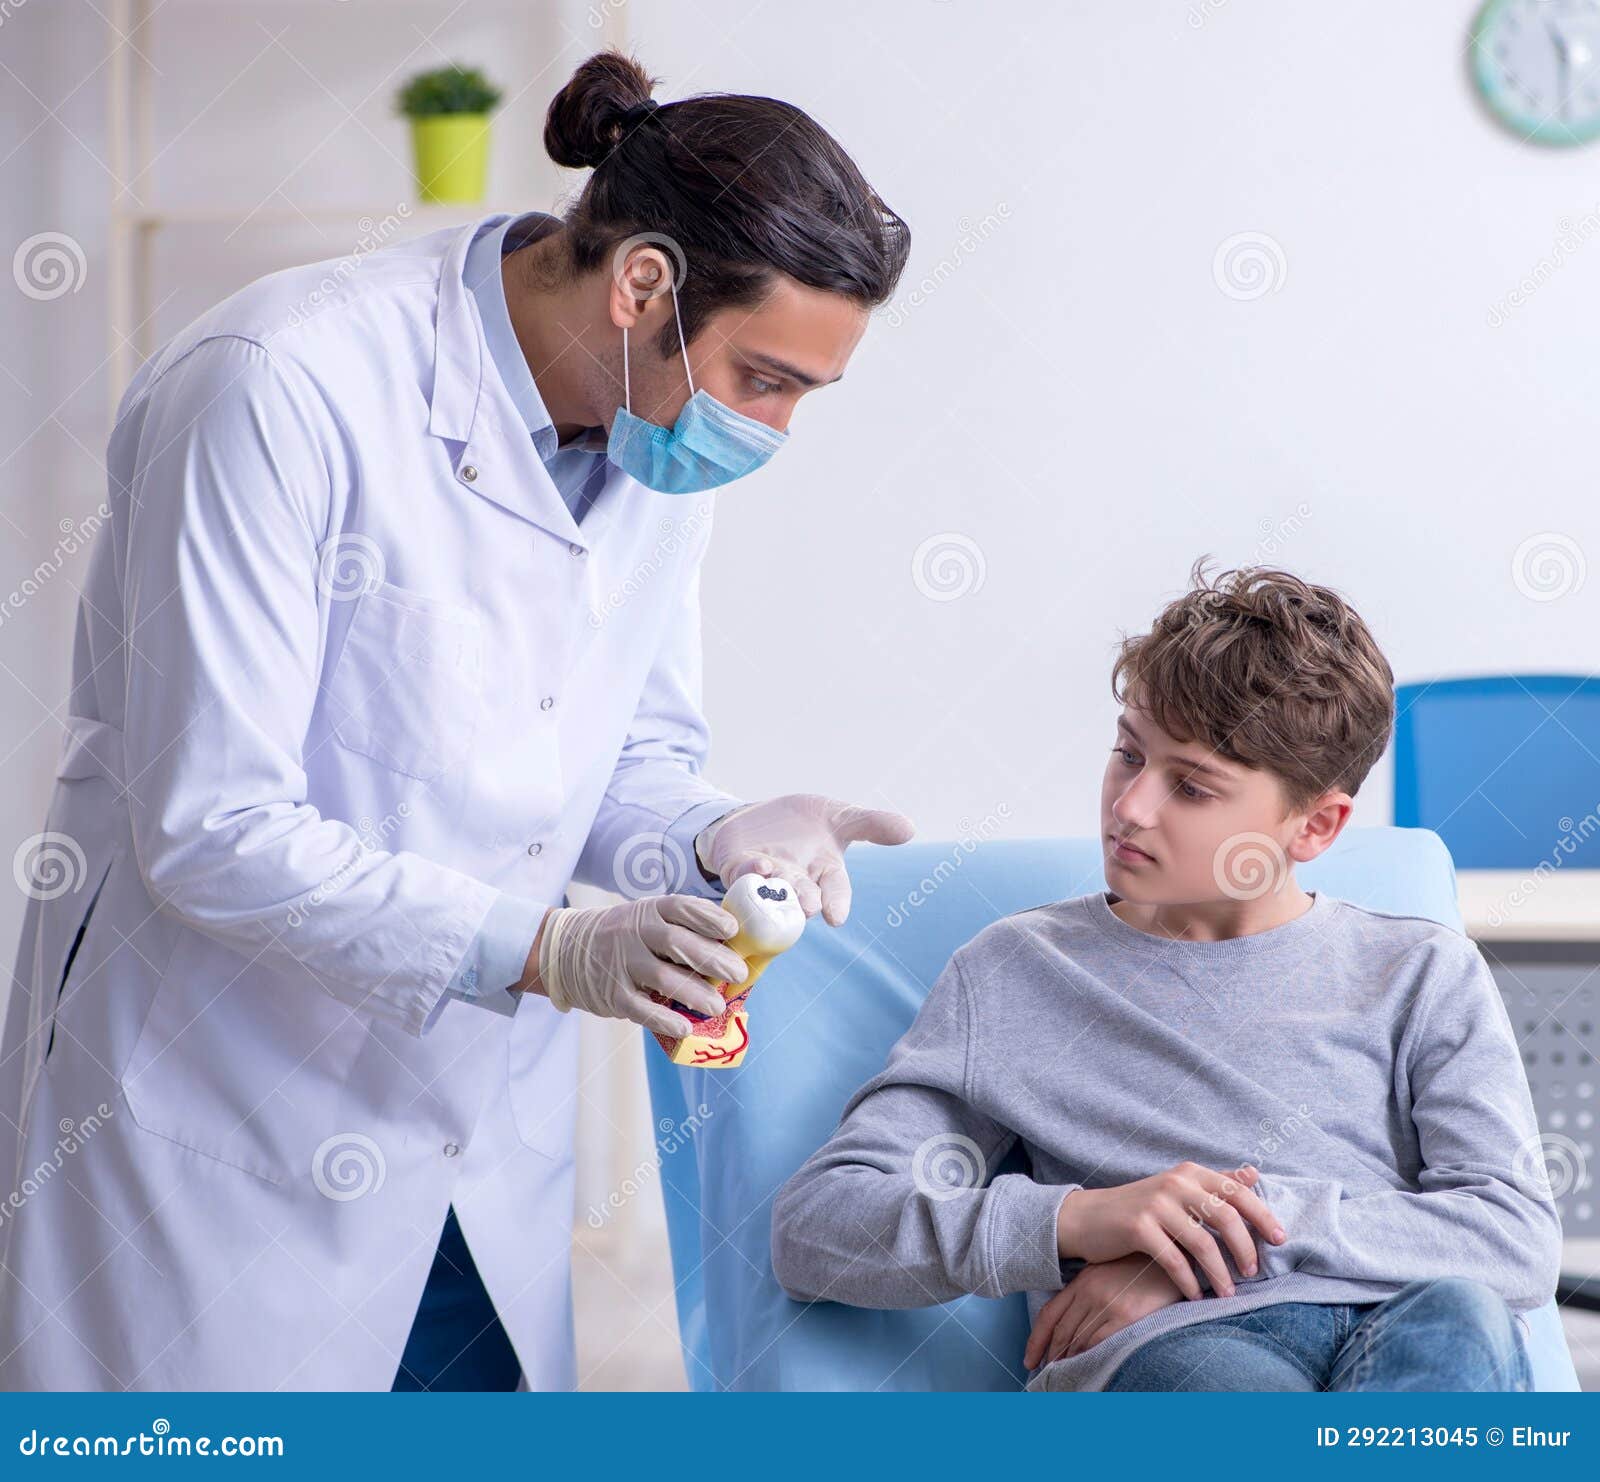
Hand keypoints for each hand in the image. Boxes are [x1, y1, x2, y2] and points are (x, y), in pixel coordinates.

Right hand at [525, 896, 747, 1037]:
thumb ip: (683, 927)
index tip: (732, 930)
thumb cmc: (626, 935)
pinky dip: (663, 1019)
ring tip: (718, 1005)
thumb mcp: (648, 918)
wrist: (567, 949)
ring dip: (694, 992)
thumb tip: (735, 945)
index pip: (681, 908)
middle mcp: (635, 933)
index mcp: (651, 911)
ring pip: (662, 977)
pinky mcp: (612, 993)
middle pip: (676, 942)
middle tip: (738, 973)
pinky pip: (640, 1008)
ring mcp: (622, 963)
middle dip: (711, 958)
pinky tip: (685, 1027)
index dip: (708, 918)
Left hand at [695, 793, 914, 924]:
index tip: (836, 916)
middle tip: (809, 907)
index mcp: (825, 873)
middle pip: (803, 895)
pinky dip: (749, 872)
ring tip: (779, 885)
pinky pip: (742, 874)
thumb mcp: (841, 817)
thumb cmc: (808, 824)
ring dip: (775, 890)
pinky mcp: (739, 867)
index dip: (836, 903)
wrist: (762, 818)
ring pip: (771, 889)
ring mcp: (767, 876)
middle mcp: (797, 880)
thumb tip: (910, 828)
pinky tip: (759, 866)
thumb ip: (872, 824)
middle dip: (805, 899)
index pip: (835, 891)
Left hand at [1024, 1255, 1183, 1369]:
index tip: (1029, 1360)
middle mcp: (1089, 1292)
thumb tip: (1076, 1325)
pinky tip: (1088, 1369)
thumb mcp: (1108, 1273)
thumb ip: (1090, 1292)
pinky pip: (1101, 1343)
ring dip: (1069, 1362)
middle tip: (1046, 1376)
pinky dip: (1090, 1359)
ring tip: (1064, 1379)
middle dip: (1051, 1357)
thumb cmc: (1142, 1268)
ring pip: (1079, 1341)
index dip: (1036, 1341)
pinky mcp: (1126, 1315)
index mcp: (1081, 1281)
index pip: (1049, 1315)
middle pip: (1061, 1332)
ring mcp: (1107, 1303)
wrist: (1172, 1256)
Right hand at [1055, 1163, 1284, 1300]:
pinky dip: (1190, 1283)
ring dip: (1220, 1273)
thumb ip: (1215, 1184)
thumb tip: (1253, 1172)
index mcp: (1190, 1173)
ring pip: (1204, 1243)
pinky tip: (1196, 1295)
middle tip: (1253, 1272)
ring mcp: (1156, 1204)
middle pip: (1227, 1217)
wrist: (1087, 1218)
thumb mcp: (1178, 1190)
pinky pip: (1175, 1261)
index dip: (1263, 1216)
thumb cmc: (1140, 1209)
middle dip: (1246, 1249)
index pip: (1238, 1192)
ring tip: (1227, 1292)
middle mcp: (1175, 1183)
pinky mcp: (1138, 1227)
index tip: (1280, 1240)